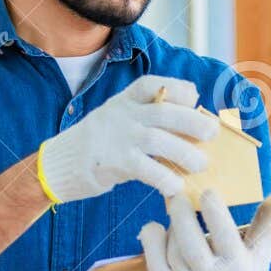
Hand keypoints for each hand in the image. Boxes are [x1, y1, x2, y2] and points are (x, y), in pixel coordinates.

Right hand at [36, 74, 218, 202]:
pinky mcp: (113, 163)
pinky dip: (165, 177)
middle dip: (192, 121)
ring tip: (201, 165)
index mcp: (123, 100)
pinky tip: (176, 186)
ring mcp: (117, 138)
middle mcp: (122, 114)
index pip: (153, 84)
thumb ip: (146, 118)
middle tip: (211, 134)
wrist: (59, 164)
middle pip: (164, 111)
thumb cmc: (98, 144)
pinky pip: (146, 169)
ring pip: (159, 140)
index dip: (177, 89)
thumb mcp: (118, 119)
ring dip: (185, 152)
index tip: (194, 98)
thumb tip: (189, 128)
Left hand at [138, 188, 270, 270]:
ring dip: (171, 227)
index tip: (207, 192)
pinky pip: (155, 266)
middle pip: (191, 244)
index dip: (214, 212)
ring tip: (176, 212)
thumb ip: (267, 223)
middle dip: (182, 216)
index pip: (225, 236)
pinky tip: (153, 229)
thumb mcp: (260, 255)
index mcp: (237, 266)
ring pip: (173, 251)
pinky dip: (151, 244)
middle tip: (179, 195)